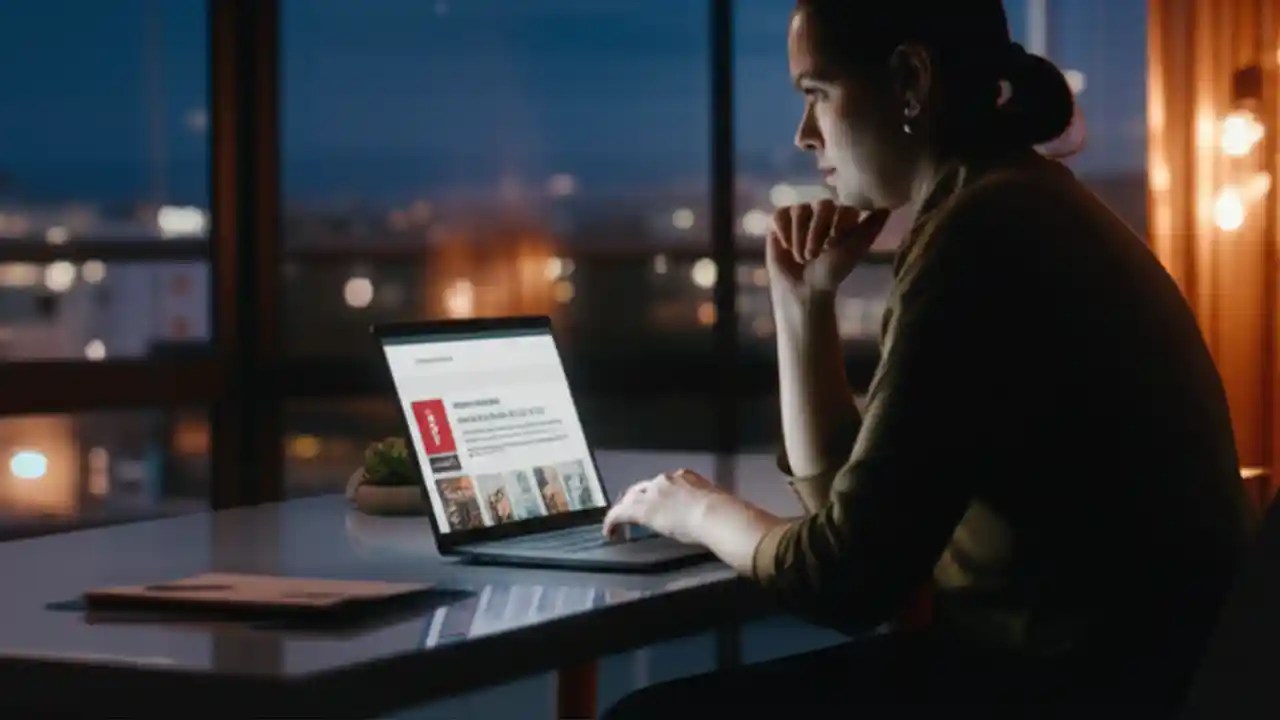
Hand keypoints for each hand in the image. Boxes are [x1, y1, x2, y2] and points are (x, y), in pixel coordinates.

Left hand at [603, 469, 725, 544]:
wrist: (714, 514)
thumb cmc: (723, 512)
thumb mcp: (713, 502)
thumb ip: (703, 504)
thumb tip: (706, 513)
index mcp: (684, 476)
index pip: (664, 483)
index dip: (658, 494)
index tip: (660, 505)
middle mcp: (665, 480)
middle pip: (644, 488)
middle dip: (637, 499)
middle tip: (633, 512)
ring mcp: (652, 493)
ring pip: (631, 499)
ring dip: (625, 510)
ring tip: (619, 524)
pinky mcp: (640, 510)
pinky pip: (619, 513)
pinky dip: (612, 522)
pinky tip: (609, 532)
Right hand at [767, 200, 889, 295]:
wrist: (804, 288)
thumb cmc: (833, 271)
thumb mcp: (855, 249)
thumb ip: (871, 227)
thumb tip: (888, 206)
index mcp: (843, 214)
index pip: (843, 206)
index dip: (838, 227)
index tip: (834, 247)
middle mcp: (822, 210)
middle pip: (821, 205)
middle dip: (817, 233)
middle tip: (814, 255)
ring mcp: (801, 213)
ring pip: (799, 209)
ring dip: (799, 237)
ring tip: (801, 257)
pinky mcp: (780, 220)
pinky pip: (780, 215)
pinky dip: (784, 233)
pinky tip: (787, 247)